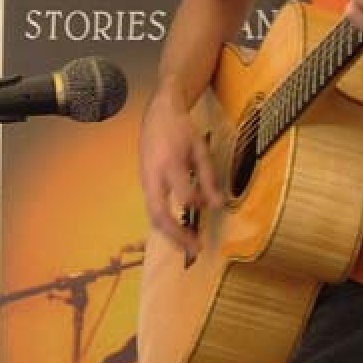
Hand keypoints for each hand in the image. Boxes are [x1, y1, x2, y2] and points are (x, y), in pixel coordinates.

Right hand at [138, 84, 221, 257]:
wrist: (158, 113)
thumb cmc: (181, 129)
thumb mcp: (200, 148)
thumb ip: (208, 178)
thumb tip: (218, 205)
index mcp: (169, 164)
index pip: (184, 193)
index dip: (199, 203)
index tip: (210, 205)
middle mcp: (153, 176)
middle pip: (159, 214)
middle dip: (176, 235)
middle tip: (195, 249)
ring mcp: (145, 180)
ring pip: (152, 215)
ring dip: (169, 234)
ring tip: (188, 246)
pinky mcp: (144, 182)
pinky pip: (152, 207)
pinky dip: (165, 222)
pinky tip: (180, 229)